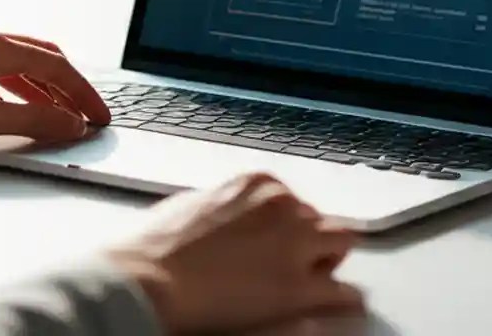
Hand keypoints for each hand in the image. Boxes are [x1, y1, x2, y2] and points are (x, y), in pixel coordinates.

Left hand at [0, 27, 110, 144]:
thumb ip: (30, 121)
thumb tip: (70, 124)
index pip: (56, 66)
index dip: (82, 94)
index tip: (99, 117)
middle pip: (42, 58)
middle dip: (70, 87)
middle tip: (89, 113)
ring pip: (20, 64)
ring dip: (46, 90)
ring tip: (62, 115)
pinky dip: (20, 90)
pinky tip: (19, 109)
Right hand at [106, 172, 363, 334]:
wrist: (147, 283)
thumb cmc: (154, 248)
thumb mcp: (191, 203)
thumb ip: (224, 205)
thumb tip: (231, 215)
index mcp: (258, 184)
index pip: (293, 200)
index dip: (285, 226)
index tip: (276, 242)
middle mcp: (284, 207)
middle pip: (321, 219)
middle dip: (312, 241)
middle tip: (296, 264)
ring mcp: (296, 246)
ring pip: (342, 244)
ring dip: (326, 263)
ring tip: (313, 284)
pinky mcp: (301, 289)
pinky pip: (345, 293)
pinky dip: (339, 301)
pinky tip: (329, 308)